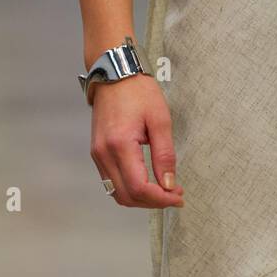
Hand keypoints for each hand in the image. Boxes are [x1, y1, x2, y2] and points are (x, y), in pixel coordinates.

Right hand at [90, 73, 184, 208]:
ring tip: (164, 191)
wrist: (115, 73)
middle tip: (175, 195)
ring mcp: (97, 155)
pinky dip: (130, 189)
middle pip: (126, 196)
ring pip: (117, 193)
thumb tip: (169, 185)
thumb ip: (165, 155)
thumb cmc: (139, 91)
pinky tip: (147, 182)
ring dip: (141, 198)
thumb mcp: (160, 119)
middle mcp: (103, 154)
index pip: (139, 187)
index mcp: (119, 145)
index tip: (179, 197)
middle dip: (152, 202)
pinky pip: (111, 182)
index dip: (160, 199)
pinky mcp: (97, 153)